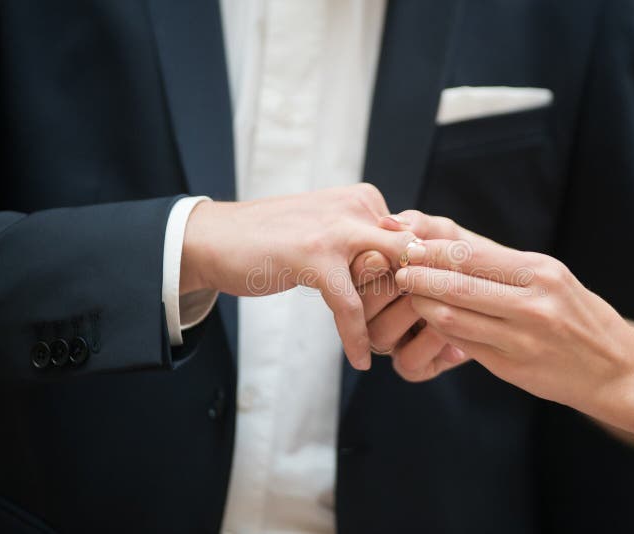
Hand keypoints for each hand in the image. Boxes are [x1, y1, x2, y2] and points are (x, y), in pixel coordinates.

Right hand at [180, 183, 416, 369]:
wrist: (215, 237)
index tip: (416, 311)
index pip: (414, 242)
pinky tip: (360, 359)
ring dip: (385, 320)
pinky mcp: (314, 256)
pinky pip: (350, 305)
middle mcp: (358, 207)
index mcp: (365, 198)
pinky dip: (356, 336)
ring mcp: (337, 230)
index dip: (418, 279)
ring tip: (385, 346)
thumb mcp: (329, 231)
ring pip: (387, 280)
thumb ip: (366, 243)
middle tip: (412, 332)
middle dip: (413, 299)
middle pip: (410, 260)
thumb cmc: (275, 240)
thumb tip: (408, 273)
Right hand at [352, 210, 490, 380]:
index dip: (365, 268)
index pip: (352, 277)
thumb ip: (421, 226)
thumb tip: (390, 222)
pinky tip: (452, 330)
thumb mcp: (446, 235)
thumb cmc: (468, 257)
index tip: (386, 256)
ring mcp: (393, 341)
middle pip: (359, 309)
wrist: (507, 294)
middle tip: (410, 277)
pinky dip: (430, 342)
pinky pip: (408, 360)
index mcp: (372, 279)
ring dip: (409, 314)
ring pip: (380, 336)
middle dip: (385, 290)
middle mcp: (376, 313)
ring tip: (441, 300)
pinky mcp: (413, 364)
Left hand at [394, 236, 633, 423]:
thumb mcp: (551, 278)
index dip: (432, 247)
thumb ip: (504, 265)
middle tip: (395, 266)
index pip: (471, 253)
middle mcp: (531, 302)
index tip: (407, 242)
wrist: (617, 369)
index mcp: (539, 272)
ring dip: (422, 302)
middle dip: (418, 271)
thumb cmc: (579, 316)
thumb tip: (450, 247)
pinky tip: (428, 321)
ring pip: (452, 315)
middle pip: (456, 281)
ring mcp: (521, 337)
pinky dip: (440, 329)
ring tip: (407, 292)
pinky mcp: (512, 367)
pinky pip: (463, 343)